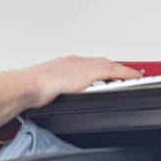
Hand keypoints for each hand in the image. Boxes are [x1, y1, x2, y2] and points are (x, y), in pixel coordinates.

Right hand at [25, 56, 141, 107]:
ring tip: (132, 74)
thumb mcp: (43, 87)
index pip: (88, 63)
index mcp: (64, 64)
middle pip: (100, 62)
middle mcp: (74, 62)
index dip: (100, 67)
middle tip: (125, 72)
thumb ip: (51, 89)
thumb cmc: (30, 88)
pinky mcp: (87, 73)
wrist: (27, 85)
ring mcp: (81, 66)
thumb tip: (49, 99)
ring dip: (122, 68)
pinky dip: (124, 72)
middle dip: (114, 67)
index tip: (107, 72)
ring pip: (108, 64)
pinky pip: (112, 71)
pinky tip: (133, 76)